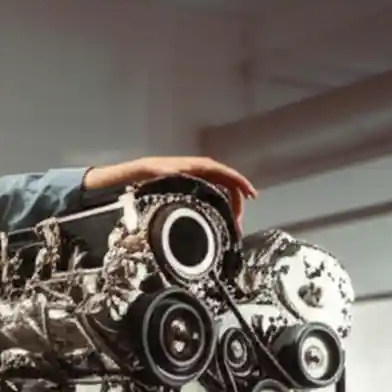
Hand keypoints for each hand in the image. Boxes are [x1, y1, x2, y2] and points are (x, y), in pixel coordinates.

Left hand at [141, 156, 256, 225]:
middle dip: (237, 202)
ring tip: (234, 224)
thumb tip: (199, 189)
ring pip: (223, 191)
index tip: (251, 195)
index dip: (240, 183)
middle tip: (239, 223)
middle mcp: (203, 170)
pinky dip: (223, 204)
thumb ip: (181, 180)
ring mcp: (200, 177)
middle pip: (228, 185)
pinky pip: (215, 193)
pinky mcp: (196, 184)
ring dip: (231, 206)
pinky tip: (224, 217)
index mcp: (200, 167)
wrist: (140, 171)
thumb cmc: (153, 172)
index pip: (226, 173)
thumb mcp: (166, 176)